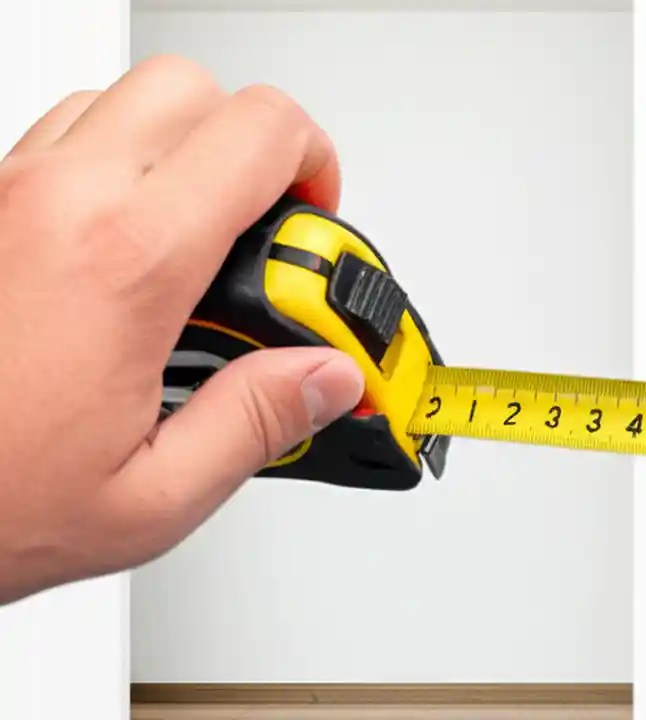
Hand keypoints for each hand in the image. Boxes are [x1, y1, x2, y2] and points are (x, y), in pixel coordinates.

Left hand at [0, 54, 363, 603]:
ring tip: (196, 239)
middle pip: (199, 93)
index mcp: (125, 262)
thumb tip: (327, 377)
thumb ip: (258, 423)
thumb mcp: (150, 497)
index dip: (320, 171)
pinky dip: (114, 165)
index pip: (264, 136)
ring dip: (182, 151)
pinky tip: (124, 245)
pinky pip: (63, 137)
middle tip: (268, 230)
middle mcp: (60, 202)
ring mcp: (7, 193)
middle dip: (257, 147)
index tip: (313, 245)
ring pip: (127, 102)